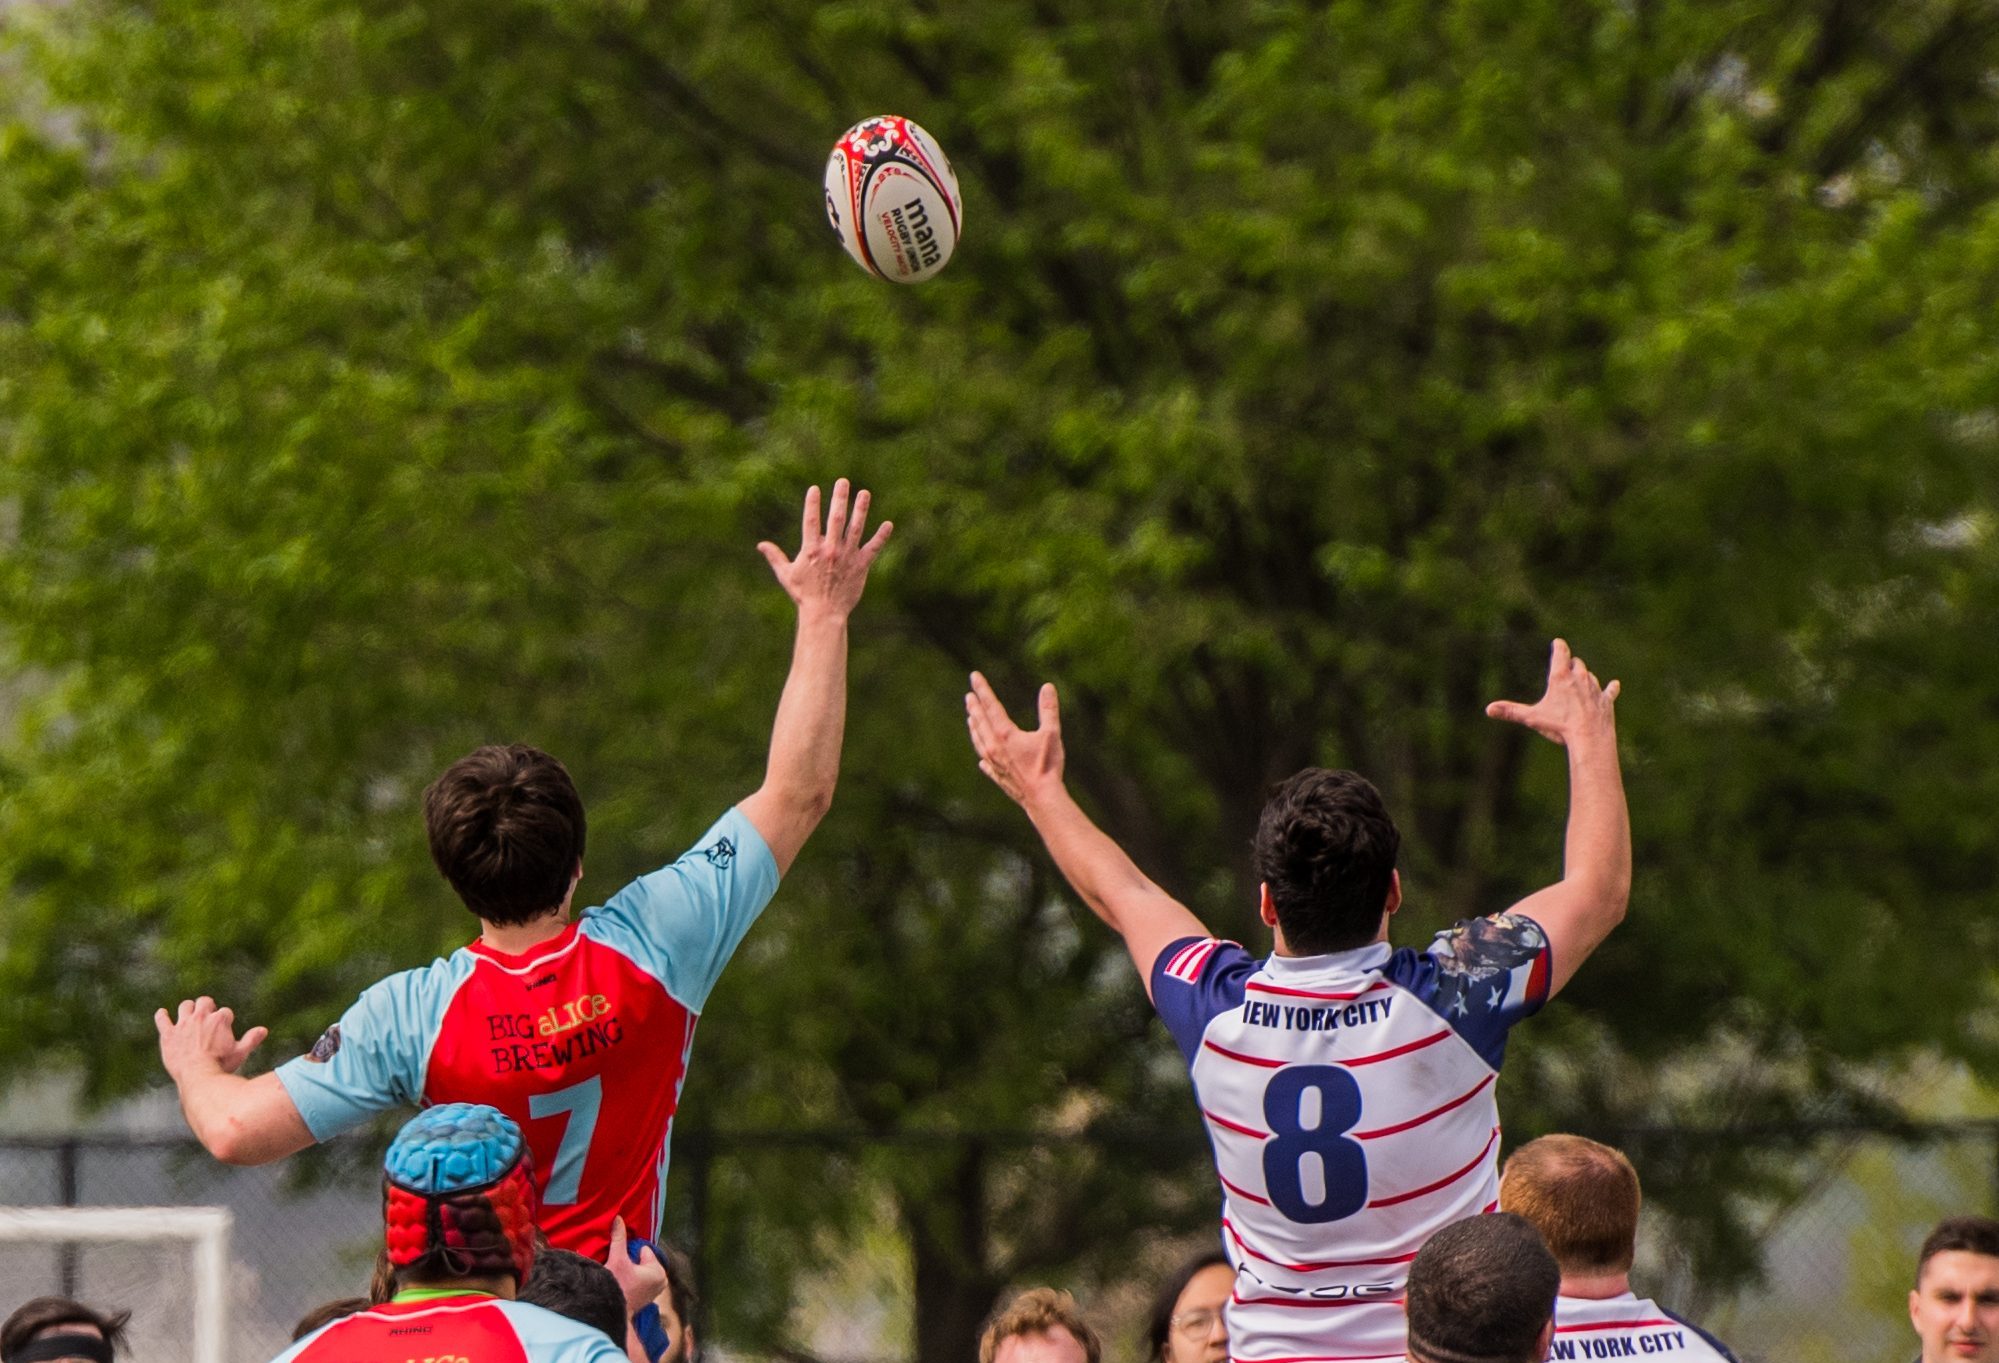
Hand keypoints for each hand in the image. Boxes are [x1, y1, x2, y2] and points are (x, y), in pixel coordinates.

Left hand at [154, 996, 268, 1081]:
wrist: (198, 1076)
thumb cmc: (221, 1065)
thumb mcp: (240, 1053)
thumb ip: (251, 1039)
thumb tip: (263, 1030)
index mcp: (220, 1020)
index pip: (225, 1012)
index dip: (225, 1021)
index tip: (224, 1030)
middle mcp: (201, 1017)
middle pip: (204, 1001)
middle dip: (207, 1006)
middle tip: (207, 1016)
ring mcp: (183, 1024)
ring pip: (184, 1006)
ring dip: (188, 1009)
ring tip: (189, 1015)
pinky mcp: (168, 1034)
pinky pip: (162, 1019)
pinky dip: (162, 1016)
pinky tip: (163, 1014)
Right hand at [604, 1216, 665, 1315]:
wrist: (611, 1313)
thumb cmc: (616, 1287)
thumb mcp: (618, 1259)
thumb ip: (619, 1238)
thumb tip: (618, 1218)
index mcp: (659, 1271)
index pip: (644, 1250)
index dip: (631, 1253)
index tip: (622, 1260)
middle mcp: (661, 1281)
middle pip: (643, 1260)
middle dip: (632, 1261)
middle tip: (621, 1269)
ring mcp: (655, 1291)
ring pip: (642, 1270)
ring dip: (632, 1270)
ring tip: (621, 1276)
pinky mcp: (648, 1298)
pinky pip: (641, 1280)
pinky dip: (634, 1280)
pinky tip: (624, 1283)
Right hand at [757, 479, 892, 619]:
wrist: (824, 614)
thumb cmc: (804, 595)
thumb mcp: (786, 575)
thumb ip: (775, 557)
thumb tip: (760, 545)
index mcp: (811, 550)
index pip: (811, 521)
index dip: (812, 503)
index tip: (815, 488)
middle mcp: (830, 550)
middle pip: (836, 519)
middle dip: (839, 498)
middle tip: (843, 481)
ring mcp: (847, 557)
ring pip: (855, 528)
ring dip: (861, 509)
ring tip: (864, 493)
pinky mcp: (861, 566)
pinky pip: (873, 548)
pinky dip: (881, 536)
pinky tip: (888, 524)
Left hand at [965, 673, 1065, 806]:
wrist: (1041, 798)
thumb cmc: (1047, 765)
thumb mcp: (1051, 734)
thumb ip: (1048, 710)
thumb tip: (1047, 686)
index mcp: (1005, 734)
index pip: (991, 705)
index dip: (983, 689)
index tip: (974, 676)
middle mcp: (994, 747)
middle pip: (980, 722)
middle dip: (974, 707)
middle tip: (969, 696)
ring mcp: (993, 763)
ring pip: (979, 741)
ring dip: (974, 728)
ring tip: (971, 719)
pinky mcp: (997, 776)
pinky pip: (985, 763)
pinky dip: (982, 755)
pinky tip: (981, 758)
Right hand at [1485, 639, 1619, 745]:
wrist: (1589, 737)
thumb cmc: (1559, 726)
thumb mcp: (1532, 718)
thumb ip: (1511, 711)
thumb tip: (1488, 709)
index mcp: (1560, 677)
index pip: (1561, 652)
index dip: (1559, 646)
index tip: (1558, 642)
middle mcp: (1579, 677)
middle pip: (1576, 663)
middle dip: (1570, 664)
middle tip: (1565, 668)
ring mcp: (1594, 688)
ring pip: (1590, 676)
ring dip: (1584, 677)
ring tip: (1579, 685)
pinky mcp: (1606, 700)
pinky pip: (1609, 690)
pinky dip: (1610, 688)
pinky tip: (1613, 685)